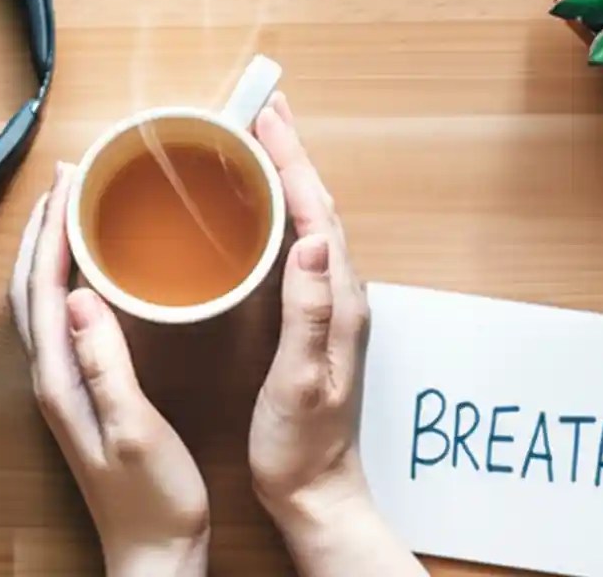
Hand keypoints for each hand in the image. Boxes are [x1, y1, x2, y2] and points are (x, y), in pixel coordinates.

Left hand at [11, 163, 209, 576]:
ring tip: (72, 211)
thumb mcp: (134, 430)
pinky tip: (91, 274)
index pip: (43, 289)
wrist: (154, 554)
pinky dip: (68, 280)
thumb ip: (104, 364)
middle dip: (43, 228)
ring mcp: (64, 386)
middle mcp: (53, 378)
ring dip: (51, 251)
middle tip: (67, 180)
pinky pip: (63, 320)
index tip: (69, 184)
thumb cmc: (152, 502)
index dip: (52, 232)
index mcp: (61, 380)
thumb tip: (78, 299)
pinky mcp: (82, 393)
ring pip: (42, 301)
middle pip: (31, 287)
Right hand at [250, 95, 425, 576]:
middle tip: (263, 113)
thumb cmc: (303, 443)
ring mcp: (330, 307)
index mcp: (338, 301)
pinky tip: (265, 216)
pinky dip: (285, 215)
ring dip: (289, 179)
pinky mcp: (314, 320)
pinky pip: (302, 249)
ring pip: (312, 223)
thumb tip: (316, 239)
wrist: (318, 489)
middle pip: (319, 206)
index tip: (265, 119)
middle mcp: (340, 295)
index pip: (317, 212)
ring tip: (262, 146)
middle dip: (291, 155)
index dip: (290, 161)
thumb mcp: (302, 378)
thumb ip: (309, 310)